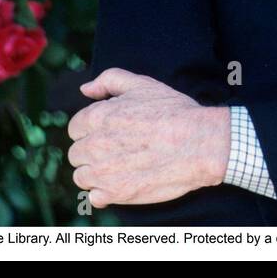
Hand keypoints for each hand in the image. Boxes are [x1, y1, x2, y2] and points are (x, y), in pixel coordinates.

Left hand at [69, 68, 228, 208]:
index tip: (111, 132)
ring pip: (82, 176)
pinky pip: (94, 197)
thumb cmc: (175, 112)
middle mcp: (94, 145)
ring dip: (96, 173)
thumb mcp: (144, 84)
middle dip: (93, 151)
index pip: (76, 127)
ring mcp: (103, 172)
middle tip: (119, 149)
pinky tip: (123, 182)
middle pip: (77, 153)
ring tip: (121, 167)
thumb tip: (86, 90)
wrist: (200, 143)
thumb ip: (110, 80)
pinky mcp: (115, 193)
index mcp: (97, 117)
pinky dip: (105, 193)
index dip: (93, 129)